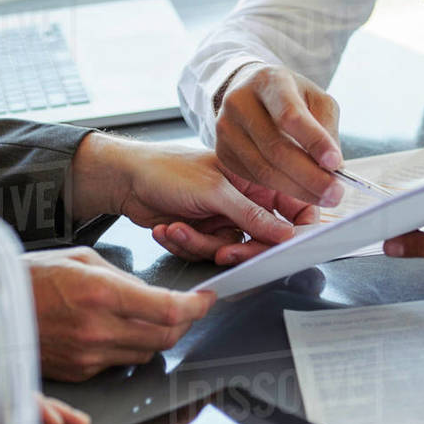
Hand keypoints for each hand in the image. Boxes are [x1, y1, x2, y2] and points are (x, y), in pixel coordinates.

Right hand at [24, 248, 215, 380]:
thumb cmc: (33, 276)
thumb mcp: (82, 259)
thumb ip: (123, 278)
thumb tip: (153, 294)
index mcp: (100, 293)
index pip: (169, 310)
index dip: (197, 306)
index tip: (206, 299)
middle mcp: (97, 329)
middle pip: (165, 337)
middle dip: (184, 323)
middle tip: (187, 308)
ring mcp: (88, 356)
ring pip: (147, 353)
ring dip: (158, 336)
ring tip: (149, 316)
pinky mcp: (79, 372)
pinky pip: (120, 362)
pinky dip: (129, 347)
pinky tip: (117, 329)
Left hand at [72, 134, 318, 262]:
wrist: (125, 179)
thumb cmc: (167, 169)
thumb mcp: (214, 191)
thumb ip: (252, 215)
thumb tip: (287, 234)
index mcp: (258, 180)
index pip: (296, 208)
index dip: (298, 230)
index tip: (288, 247)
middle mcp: (246, 201)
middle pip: (264, 240)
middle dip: (239, 248)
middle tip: (222, 251)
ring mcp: (225, 219)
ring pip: (231, 251)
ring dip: (199, 245)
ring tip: (176, 228)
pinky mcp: (205, 234)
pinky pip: (206, 254)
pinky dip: (184, 245)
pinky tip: (167, 229)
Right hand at [215, 63, 345, 207]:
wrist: (250, 93)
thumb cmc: (290, 97)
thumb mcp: (315, 99)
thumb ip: (326, 127)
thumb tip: (332, 167)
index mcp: (268, 81)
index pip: (290, 114)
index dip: (314, 141)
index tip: (335, 163)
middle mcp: (239, 101)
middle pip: (276, 148)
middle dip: (310, 176)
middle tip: (336, 193)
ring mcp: (226, 127)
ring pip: (264, 169)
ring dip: (298, 189)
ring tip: (324, 196)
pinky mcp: (222, 151)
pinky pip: (254, 178)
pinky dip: (280, 189)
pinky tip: (300, 190)